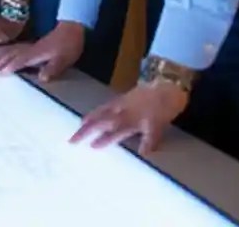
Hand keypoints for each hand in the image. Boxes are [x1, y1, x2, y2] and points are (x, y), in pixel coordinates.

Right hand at [0, 20, 84, 81]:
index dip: (9, 67)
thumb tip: (42, 78)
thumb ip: (52, 68)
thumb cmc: (68, 45)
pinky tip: (2, 56)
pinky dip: (5, 53)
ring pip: (9, 51)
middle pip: (9, 55)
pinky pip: (13, 49)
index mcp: (35, 53)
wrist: (72, 28)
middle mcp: (29, 49)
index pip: (19, 60)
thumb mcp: (64, 59)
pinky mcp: (32, 46)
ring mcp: (29, 46)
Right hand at [71, 82, 189, 153]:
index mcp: (129, 121)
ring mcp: (121, 103)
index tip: (91, 146)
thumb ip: (149, 141)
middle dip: (85, 131)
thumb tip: (143, 156)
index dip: (102, 140)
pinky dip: (98, 110)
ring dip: (88, 119)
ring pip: (100, 112)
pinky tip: (97, 112)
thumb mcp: (159, 126)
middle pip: (99, 122)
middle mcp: (121, 112)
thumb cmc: (164, 107)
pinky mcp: (123, 96)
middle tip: (72, 139)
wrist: (167, 83)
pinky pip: (106, 105)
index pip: (113, 133)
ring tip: (79, 124)